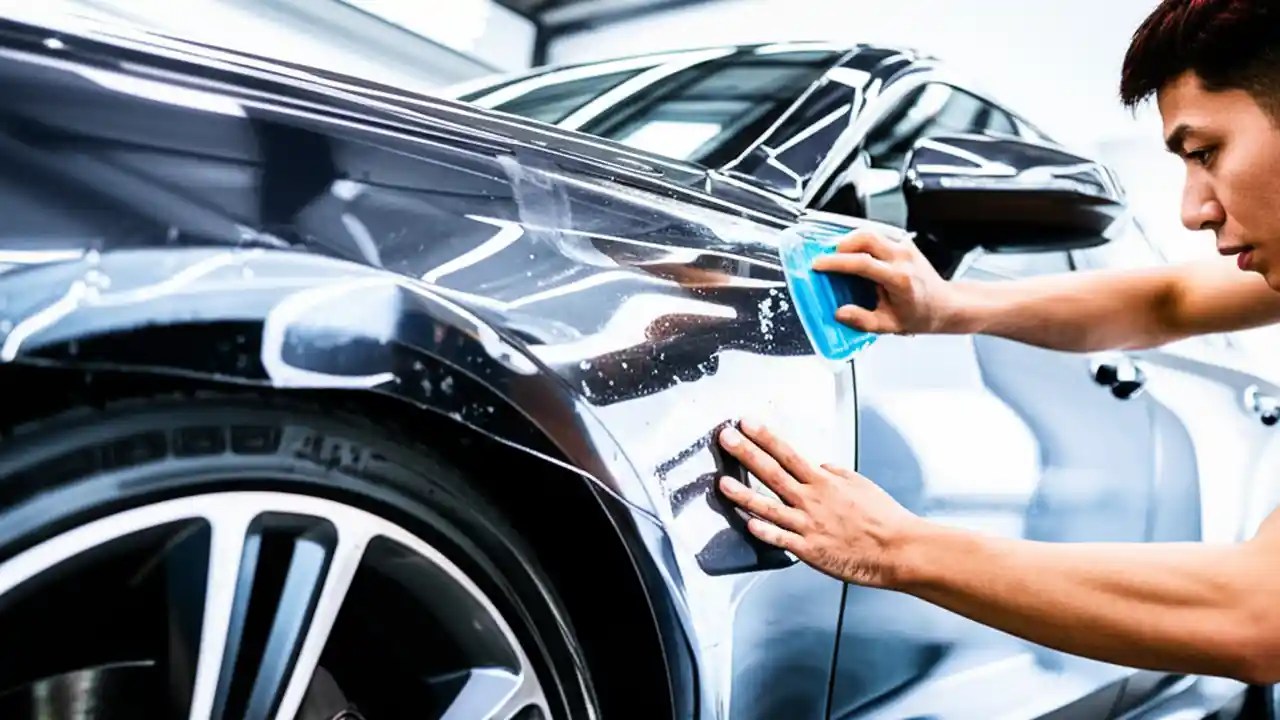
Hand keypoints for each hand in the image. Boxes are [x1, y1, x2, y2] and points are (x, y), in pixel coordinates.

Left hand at [717, 418, 922, 588]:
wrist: (897, 549)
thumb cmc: (883, 518)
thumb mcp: (861, 485)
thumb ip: (837, 474)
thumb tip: (820, 466)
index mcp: (823, 482)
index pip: (788, 453)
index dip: (765, 437)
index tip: (747, 423)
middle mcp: (811, 499)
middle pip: (772, 472)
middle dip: (746, 453)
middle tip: (726, 438)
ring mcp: (807, 525)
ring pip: (768, 507)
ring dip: (743, 494)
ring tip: (722, 483)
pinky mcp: (808, 549)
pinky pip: (781, 539)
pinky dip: (764, 531)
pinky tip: (747, 523)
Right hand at [811, 229, 958, 335]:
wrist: (944, 304)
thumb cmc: (920, 315)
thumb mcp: (890, 326)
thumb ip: (863, 321)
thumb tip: (840, 313)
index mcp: (899, 279)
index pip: (863, 263)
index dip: (837, 262)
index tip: (819, 264)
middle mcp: (902, 258)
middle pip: (866, 238)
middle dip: (841, 244)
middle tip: (828, 258)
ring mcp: (905, 247)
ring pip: (871, 232)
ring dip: (851, 240)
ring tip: (840, 255)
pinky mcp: (903, 243)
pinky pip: (878, 235)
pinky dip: (862, 241)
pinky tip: (855, 253)